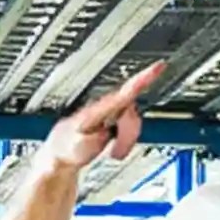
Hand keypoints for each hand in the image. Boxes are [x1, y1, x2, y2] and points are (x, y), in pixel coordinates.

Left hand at [35, 61, 165, 171]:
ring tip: (112, 152)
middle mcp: (106, 107)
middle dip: (129, 135)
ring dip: (127, 141)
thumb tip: (103, 135)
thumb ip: (90, 141)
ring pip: (133, 123)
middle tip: (116, 152)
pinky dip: (126, 142)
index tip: (158, 66)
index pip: (125, 91)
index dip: (142, 79)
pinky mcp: (115, 120)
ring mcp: (111, 113)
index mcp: (97, 109)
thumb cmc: (65, 148)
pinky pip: (130, 128)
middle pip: (133, 114)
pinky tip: (113, 148)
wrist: (61, 153)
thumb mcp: (74, 148)